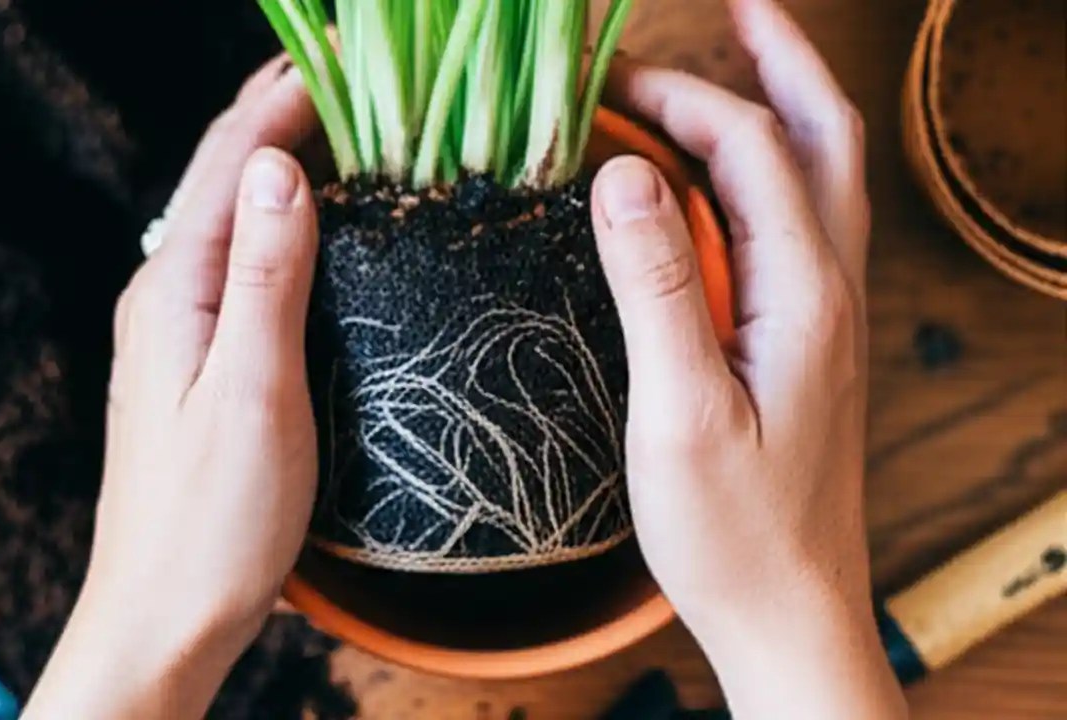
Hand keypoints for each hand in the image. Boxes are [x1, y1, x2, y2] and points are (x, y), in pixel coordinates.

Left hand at [23, 56, 321, 719]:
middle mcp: (165, 297)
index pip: (229, 164)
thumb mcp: (252, 392)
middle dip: (280, 115)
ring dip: (281, 165)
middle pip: (224, 180)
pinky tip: (314, 230)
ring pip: (233, 220)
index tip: (338, 54)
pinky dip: (282, 225)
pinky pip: (240, 265)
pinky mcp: (197, 364)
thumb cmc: (211, 520)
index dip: (282, 99)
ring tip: (340, 128)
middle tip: (350, 74)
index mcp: (174, 291)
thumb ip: (266, 277)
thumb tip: (281, 168)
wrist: (162, 615)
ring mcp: (177, 332)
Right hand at [591, 0, 903, 717]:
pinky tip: (724, 179)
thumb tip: (624, 174)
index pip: (751, 150)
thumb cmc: (734, 532)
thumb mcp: (681, 414)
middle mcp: (832, 289)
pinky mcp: (809, 342)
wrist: (791, 613)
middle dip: (780, 60)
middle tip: (739, 4)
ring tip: (740, 57)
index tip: (601, 83)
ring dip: (783, 106)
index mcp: (804, 294)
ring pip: (822, 178)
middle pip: (821, 138)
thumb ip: (660, 288)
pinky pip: (799, 228)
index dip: (682, 96)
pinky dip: (766, 172)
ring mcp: (828, 314)